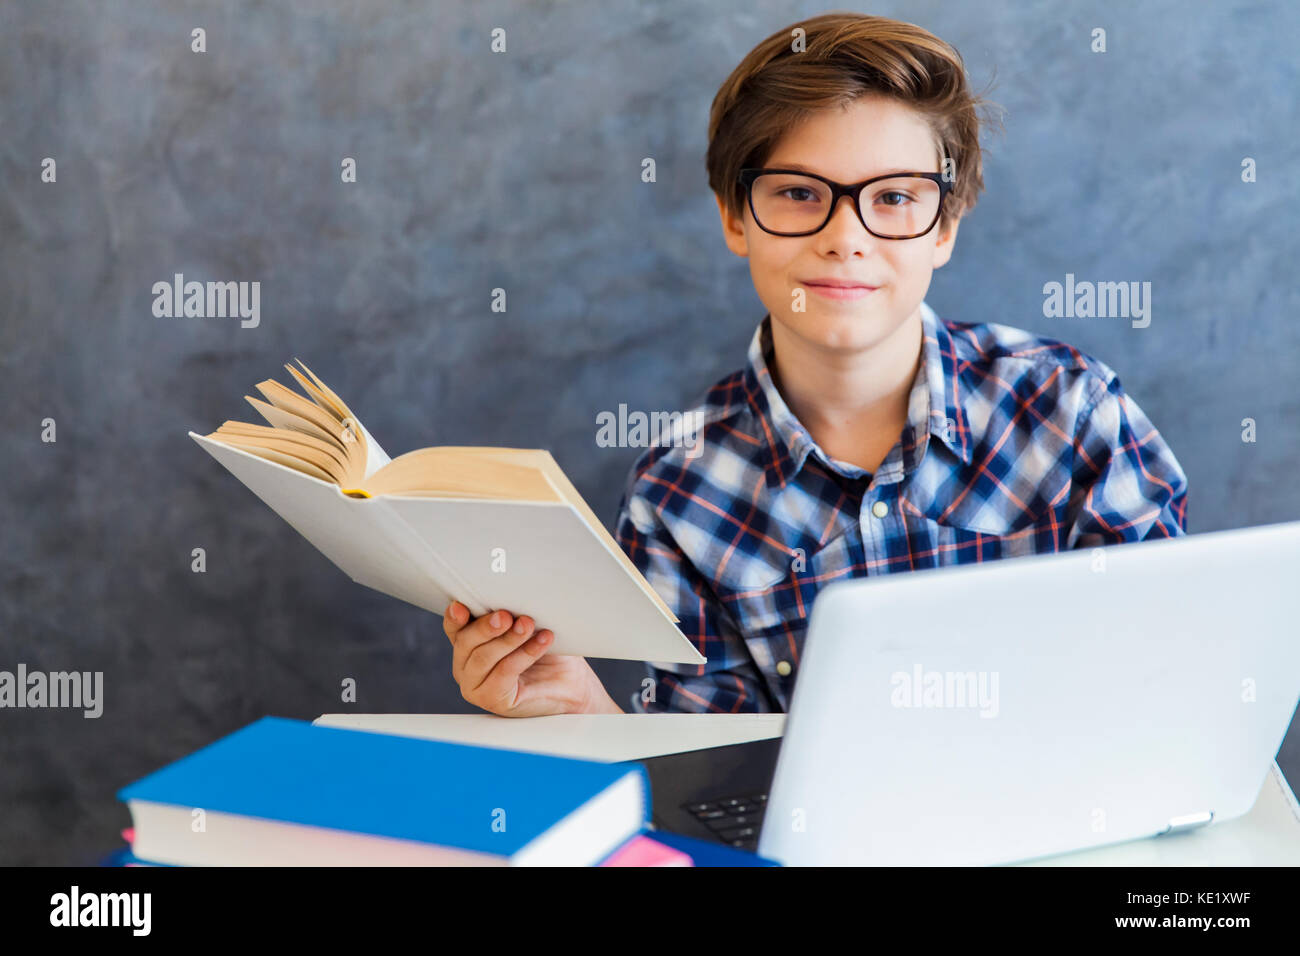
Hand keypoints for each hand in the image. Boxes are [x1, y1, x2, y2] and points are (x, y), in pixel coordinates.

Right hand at [441, 602, 621, 716]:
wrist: (571, 683)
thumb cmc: (547, 650)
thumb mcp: (528, 625)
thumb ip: (513, 612)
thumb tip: (512, 589)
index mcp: (469, 643)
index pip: (455, 628)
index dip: (455, 617)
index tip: (461, 606)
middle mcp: (466, 665)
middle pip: (466, 642)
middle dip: (485, 627)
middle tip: (506, 615)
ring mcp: (476, 686)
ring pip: (484, 658)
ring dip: (508, 639)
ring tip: (528, 625)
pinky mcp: (493, 700)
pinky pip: (505, 673)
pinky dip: (525, 654)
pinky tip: (543, 640)